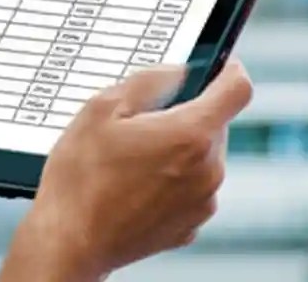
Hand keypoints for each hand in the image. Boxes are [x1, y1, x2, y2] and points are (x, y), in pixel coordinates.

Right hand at [0, 61, 253, 281]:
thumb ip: (148, 80)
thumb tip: (177, 71)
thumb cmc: (80, 178)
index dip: (229, 70)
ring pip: (203, 156)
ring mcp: (203, 201)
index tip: (219, 65)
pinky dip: (172, 180)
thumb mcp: (100, 109)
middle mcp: (208, 170)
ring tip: (129, 159)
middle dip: (186, 115)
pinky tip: (134, 185)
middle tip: (140, 121)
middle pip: (215, 124)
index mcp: (190, 134)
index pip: (237, 89)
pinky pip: (192, 188)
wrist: (70, 241)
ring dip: (177, 149)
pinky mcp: (191, 224)